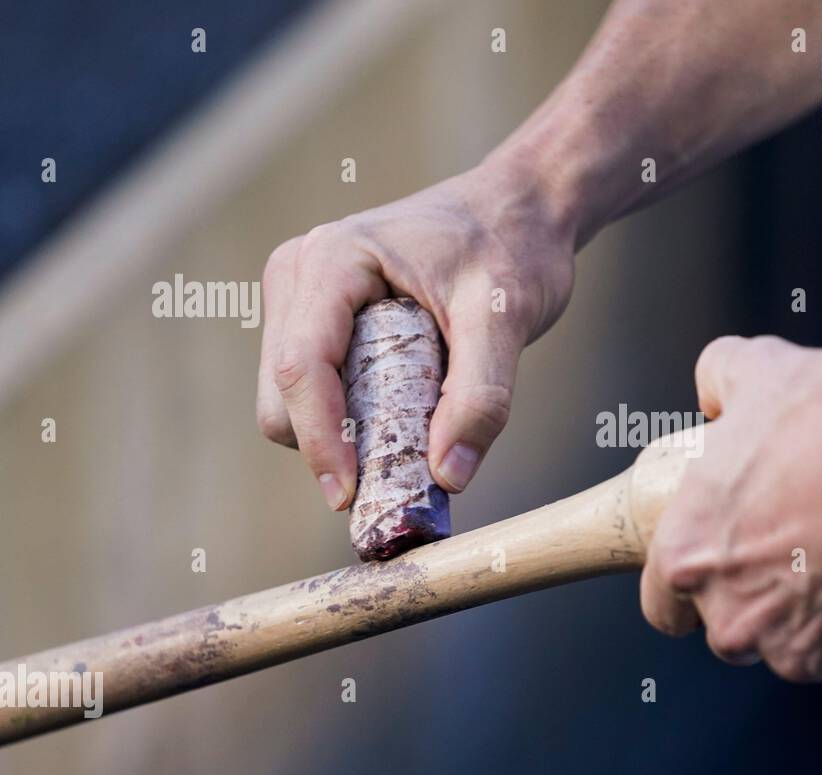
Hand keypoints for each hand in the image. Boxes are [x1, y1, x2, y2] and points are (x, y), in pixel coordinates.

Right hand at [257, 160, 576, 508]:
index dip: (321, 441)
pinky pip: (313, 390)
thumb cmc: (512, 248)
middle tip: (405, 468)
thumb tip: (448, 477)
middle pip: (283, 394)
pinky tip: (405, 407)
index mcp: (332, 261)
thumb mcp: (506, 319)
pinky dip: (349, 418)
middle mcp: (299, 272)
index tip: (351, 496)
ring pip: (290, 399)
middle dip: (333, 444)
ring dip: (343, 432)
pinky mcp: (316, 319)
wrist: (517, 210)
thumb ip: (481, 396)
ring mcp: (301, 296)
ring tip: (418, 423)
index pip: (302, 367)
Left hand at [640, 336, 821, 685]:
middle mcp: (732, 617)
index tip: (721, 563)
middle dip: (761, 599)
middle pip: (732, 628)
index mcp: (688, 554)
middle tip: (805, 547)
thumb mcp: (763, 371)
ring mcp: (799, 651)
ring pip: (800, 647)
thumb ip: (721, 380)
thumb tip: (715, 394)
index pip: (663, 599)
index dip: (690, 583)